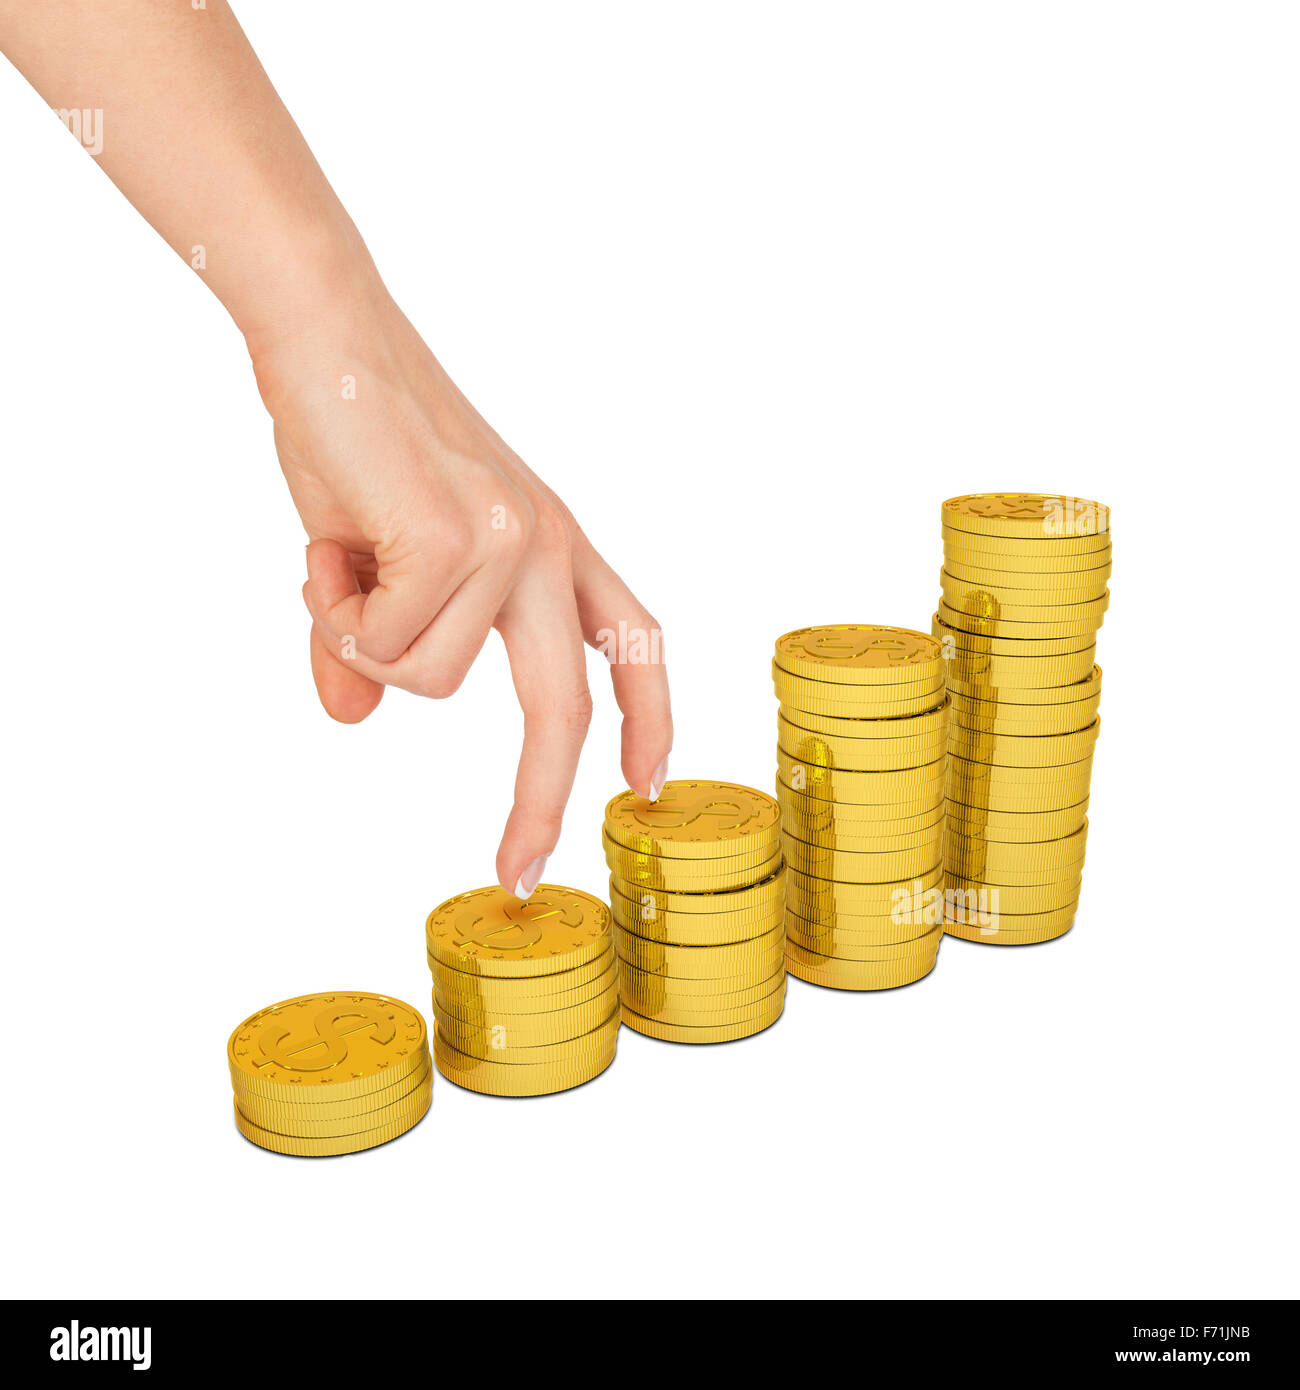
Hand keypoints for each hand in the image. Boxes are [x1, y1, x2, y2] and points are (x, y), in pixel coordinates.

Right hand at [251, 277, 671, 896]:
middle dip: (539, 801)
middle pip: (566, 707)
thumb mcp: (373, 559)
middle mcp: (549, 546)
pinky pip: (391, 644)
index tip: (648, 785)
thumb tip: (354, 712)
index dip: (647, 717)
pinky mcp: (460, 537)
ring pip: (435, 681)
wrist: (324, 336)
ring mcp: (511, 542)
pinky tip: (327, 545)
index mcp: (553, 545)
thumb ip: (374, 642)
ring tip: (336, 563)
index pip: (631, 639)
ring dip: (364, 640)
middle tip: (515, 870)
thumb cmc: (353, 439)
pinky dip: (338, 613)